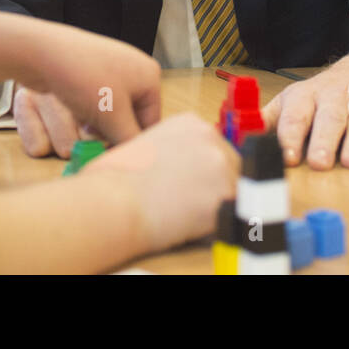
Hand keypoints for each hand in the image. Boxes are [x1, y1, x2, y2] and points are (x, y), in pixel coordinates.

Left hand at [16, 28, 161, 149]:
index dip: (132, 141)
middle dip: (114, 131)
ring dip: (100, 124)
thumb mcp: (112, 116)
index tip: (116, 155)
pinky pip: (97, 100)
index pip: (150, 121)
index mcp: (149, 75)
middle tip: (97, 141)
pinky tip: (76, 111)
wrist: (42, 52)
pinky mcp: (91, 71)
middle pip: (131, 116)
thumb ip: (129, 139)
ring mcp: (111, 68)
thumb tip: (137, 158)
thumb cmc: (83, 78)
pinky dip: (89, 111)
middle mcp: (134, 69)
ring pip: (112, 111)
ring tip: (85, 124)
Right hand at [80, 113, 238, 252]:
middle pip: (231, 166)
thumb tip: (184, 171)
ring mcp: (221, 163)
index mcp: (190, 122)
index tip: (192, 184)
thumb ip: (174, 151)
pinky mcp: (227, 193)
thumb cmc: (117, 180)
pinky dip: (215, 224)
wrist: (115, 201)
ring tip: (183, 215)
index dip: (204, 171)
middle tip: (188, 203)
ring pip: (233, 191)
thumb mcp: (146, 146)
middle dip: (215, 186)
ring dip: (215, 206)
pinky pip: (232, 214)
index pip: (214, 148)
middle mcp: (210, 136)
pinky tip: (190, 225)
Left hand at [261, 53, 348, 168]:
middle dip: (324, 141)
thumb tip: (237, 138)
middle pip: (329, 119)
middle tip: (319, 163)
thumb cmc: (324, 92)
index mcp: (306, 97)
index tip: (287, 156)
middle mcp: (334, 99)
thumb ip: (268, 120)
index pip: (295, 116)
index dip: (290, 136)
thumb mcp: (293, 99)